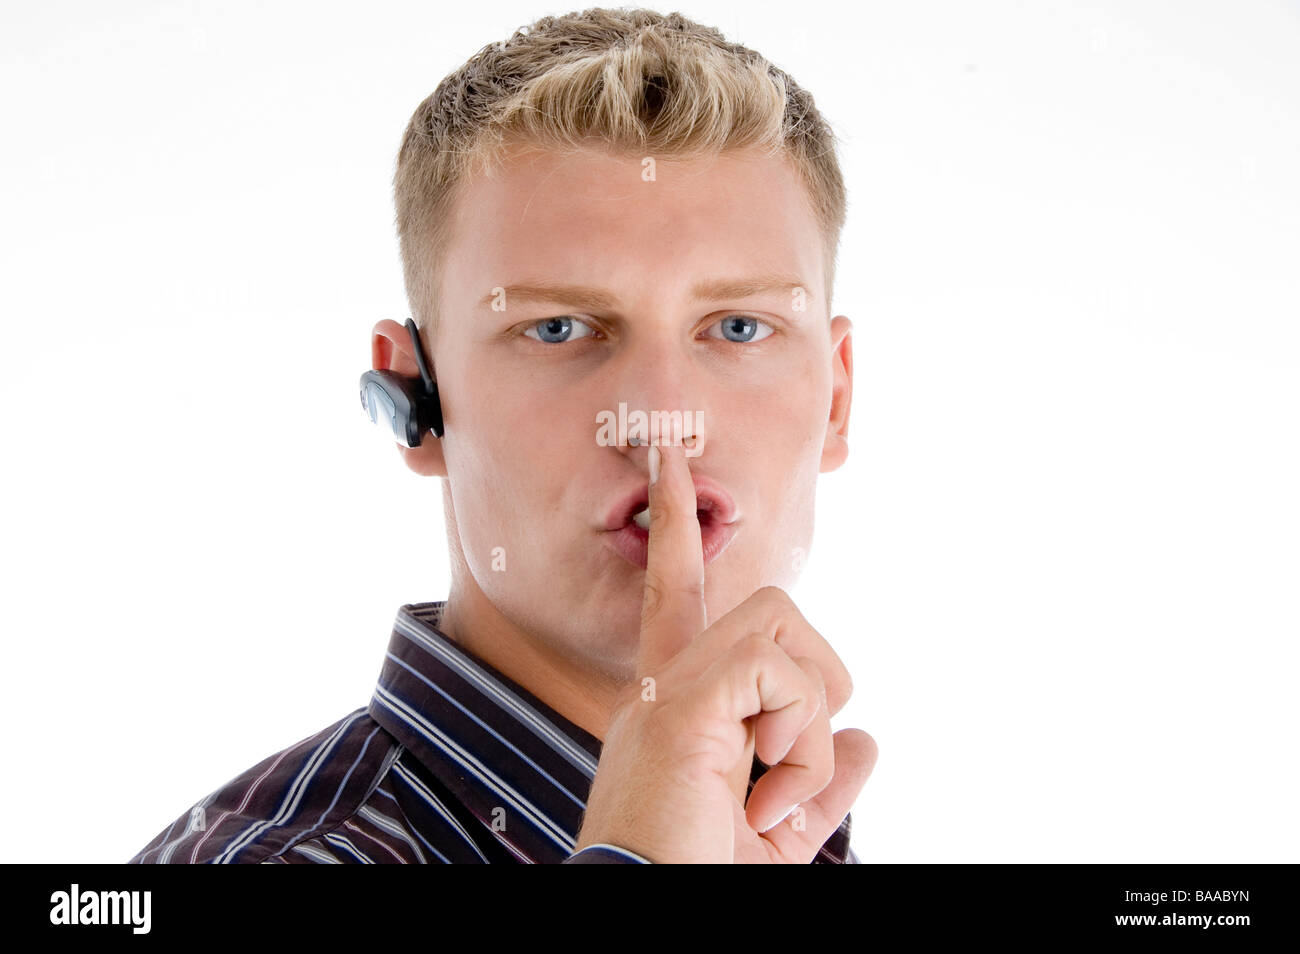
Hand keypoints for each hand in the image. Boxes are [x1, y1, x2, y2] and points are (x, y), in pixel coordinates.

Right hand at [575, 440, 877, 862]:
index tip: (670, 461)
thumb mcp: (782, 834)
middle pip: (764, 606)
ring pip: (779, 625)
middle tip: (790, 770)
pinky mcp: (681, 708)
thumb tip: (868, 738)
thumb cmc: (699, 877)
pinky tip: (769, 794)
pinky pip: (781, 674)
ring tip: (775, 789)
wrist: (648, 915)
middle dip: (814, 676)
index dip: (677, 529)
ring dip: (808, 716)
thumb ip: (821, 780)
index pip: (678, 598)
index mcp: (678, 711)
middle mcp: (664, 689)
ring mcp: (669, 693)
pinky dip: (800, 739)